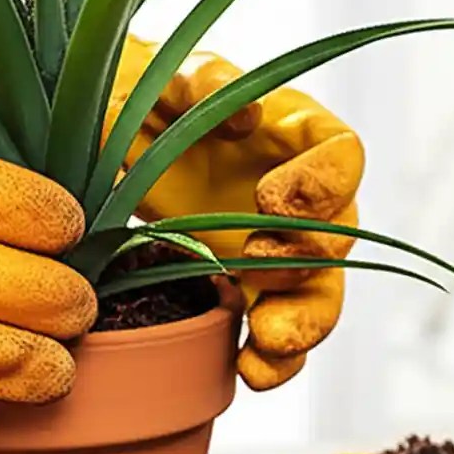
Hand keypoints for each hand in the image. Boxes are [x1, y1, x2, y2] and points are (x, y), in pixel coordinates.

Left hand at [108, 35, 363, 390]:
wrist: (112, 141)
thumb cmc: (145, 97)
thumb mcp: (163, 80)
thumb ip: (203, 82)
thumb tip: (248, 115)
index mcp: (293, 134)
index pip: (342, 156)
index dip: (321, 183)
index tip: (269, 198)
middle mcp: (298, 197)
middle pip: (338, 237)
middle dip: (308, 261)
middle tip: (257, 266)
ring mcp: (276, 248)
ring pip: (318, 296)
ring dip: (302, 325)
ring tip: (267, 344)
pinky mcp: (248, 289)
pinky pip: (277, 331)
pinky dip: (272, 360)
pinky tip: (249, 373)